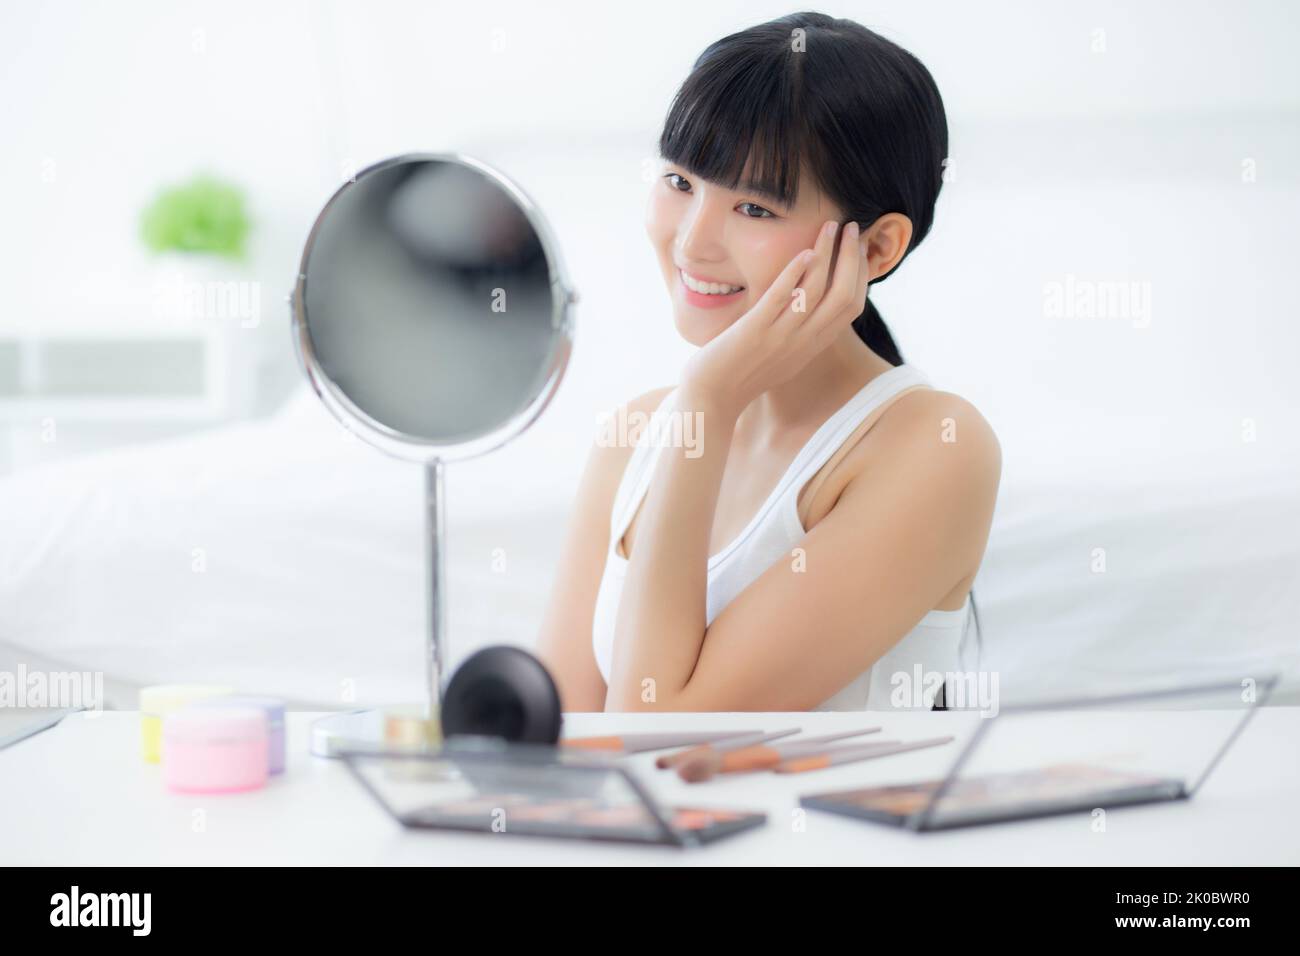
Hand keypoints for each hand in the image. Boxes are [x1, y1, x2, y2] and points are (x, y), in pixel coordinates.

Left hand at [680, 219, 869, 418]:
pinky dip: (795, 273)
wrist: (711, 399)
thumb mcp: (782, 354)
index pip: (852, 308)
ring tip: (830, 226)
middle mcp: (803, 343)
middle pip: (844, 297)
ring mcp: (780, 337)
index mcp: (812, 347)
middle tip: (852, 227)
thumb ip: (799, 332)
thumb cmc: (741, 373)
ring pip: (817, 291)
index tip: (858, 247)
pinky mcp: (755, 332)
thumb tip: (808, 304)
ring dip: (827, 254)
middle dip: (852, 258)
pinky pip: (781, 298)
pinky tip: (804, 252)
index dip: (860, 274)